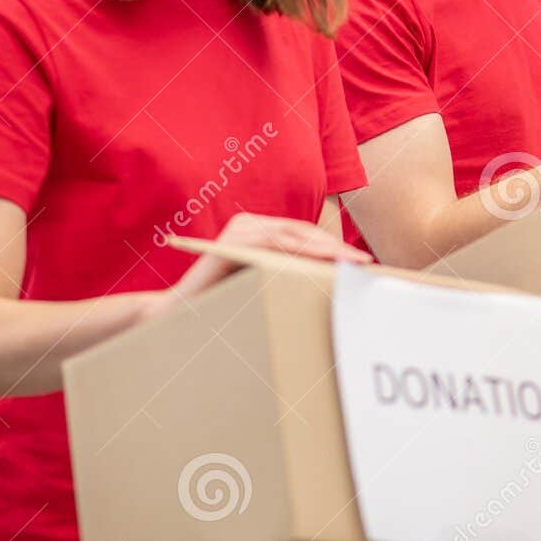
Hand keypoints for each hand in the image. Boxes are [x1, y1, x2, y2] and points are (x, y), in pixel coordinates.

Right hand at [146, 212, 370, 320]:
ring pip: (295, 234)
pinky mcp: (234, 240)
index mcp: (256, 230)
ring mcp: (241, 228)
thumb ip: (286, 275)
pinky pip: (277, 242)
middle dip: (336, 247)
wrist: (177, 316)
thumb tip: (329, 281)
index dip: (333, 246)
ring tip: (351, 264)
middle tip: (363, 263)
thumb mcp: (263, 284)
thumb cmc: (223, 306)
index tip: (360, 262)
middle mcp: (249, 223)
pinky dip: (304, 251)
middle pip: (303, 232)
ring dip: (327, 249)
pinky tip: (325, 262)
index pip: (303, 234)